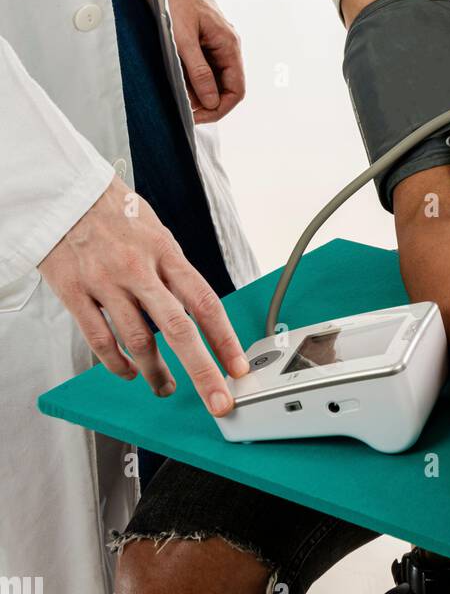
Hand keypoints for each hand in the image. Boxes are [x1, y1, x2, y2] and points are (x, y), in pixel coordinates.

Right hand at [37, 176, 248, 413]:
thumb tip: (197, 310)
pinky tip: (128, 372)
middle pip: (179, 329)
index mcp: (165, 252)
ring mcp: (106, 282)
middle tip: (217, 400)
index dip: (225, 338)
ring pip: (139, 341)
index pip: (204, 301)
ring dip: (156, 373)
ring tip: (164, 385)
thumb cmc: (116, 214)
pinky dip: (117, 364)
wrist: (67, 194)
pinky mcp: (75, 293)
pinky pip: (100, 340)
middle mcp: (138, 269)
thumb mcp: (156, 232)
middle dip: (203, 371)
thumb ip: (173, 271)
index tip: (237, 366)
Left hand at [152, 0, 244, 123]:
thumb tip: (211, 100)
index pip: (236, 90)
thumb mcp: (183, 39)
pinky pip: (204, 66)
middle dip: (207, 103)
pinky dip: (191, 77)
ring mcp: (216, 43)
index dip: (218, 108)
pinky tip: (176, 77)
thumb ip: (198, 71)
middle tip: (183, 110)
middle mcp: (228, 46)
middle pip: (226, 87)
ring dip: (197, 90)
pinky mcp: (204, 40)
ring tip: (176, 92)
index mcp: (229, 45)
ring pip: (214, 78)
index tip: (196, 117)